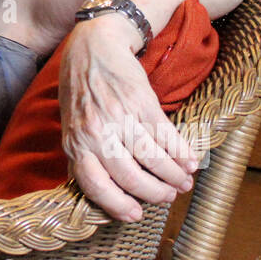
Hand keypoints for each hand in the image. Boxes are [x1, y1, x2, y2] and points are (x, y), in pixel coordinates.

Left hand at [58, 14, 198, 221]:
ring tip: (183, 182)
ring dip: (173, 175)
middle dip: (154, 192)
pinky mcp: (142, 102)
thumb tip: (99, 192)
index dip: (117, 205)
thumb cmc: (81, 88)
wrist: (94, 45)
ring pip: (152, 158)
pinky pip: (165, 135)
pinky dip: (181, 152)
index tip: (136, 215)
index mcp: (75, 142)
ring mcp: (120, 117)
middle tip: (169, 196)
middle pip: (129, 176)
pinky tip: (190, 161)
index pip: (94, 185)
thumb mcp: (71, 124)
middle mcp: (96, 132)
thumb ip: (82, 155)